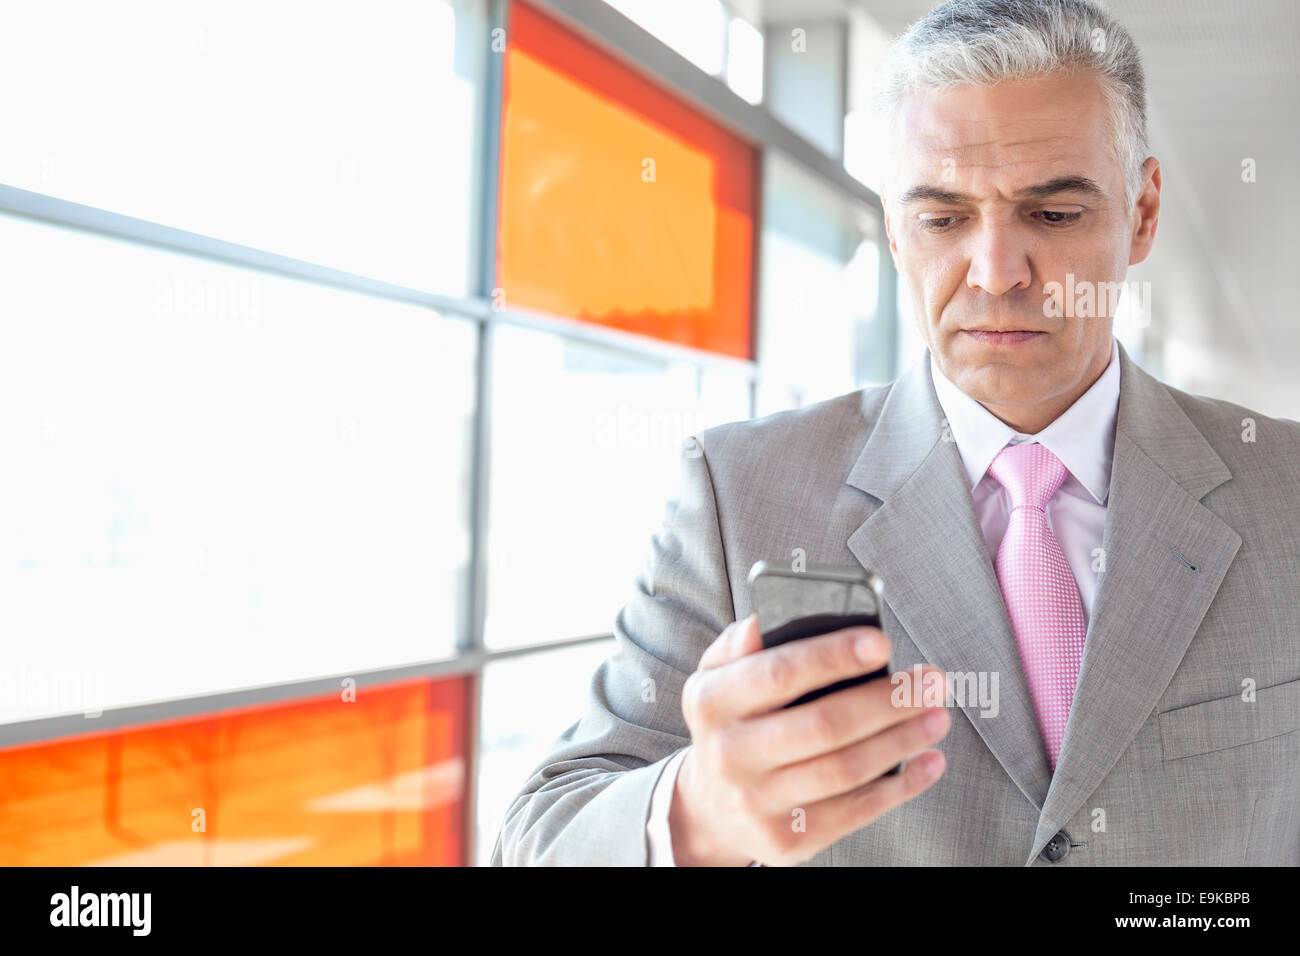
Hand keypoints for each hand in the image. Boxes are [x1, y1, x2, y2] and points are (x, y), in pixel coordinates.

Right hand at [669, 614, 949, 865]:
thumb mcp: (718, 676)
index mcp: (711, 701)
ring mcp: (757, 802)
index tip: (882, 643)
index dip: (834, 657)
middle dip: (888, 701)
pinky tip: (928, 761)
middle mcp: (728, 754)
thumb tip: (766, 618)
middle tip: (932, 682)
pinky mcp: (788, 840)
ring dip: (903, 740)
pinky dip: (901, 785)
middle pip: (824, 724)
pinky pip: (856, 811)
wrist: (712, 805)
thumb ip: (740, 643)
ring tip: (937, 716)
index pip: (779, 673)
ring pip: (846, 768)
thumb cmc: (733, 722)